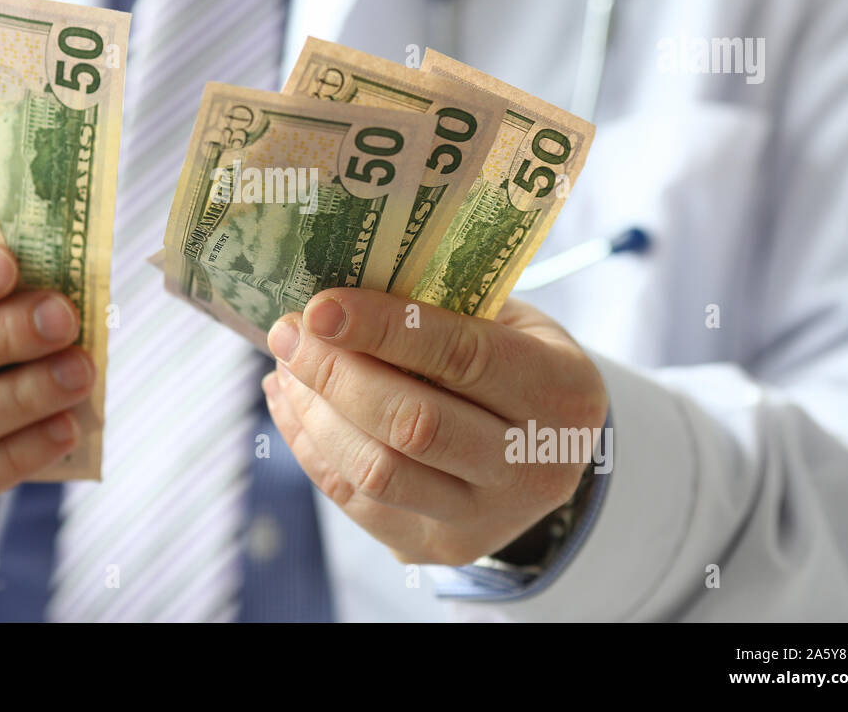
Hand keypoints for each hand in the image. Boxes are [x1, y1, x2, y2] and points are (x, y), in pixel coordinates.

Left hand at [264, 289, 606, 566]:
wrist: (548, 452)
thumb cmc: (517, 363)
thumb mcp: (510, 323)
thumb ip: (443, 310)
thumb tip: (335, 301)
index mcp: (560, 393)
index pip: (463, 357)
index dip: (384, 329)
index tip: (320, 307)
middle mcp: (530, 467)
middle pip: (414, 424)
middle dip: (335, 374)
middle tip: (288, 334)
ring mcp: (484, 519)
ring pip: (377, 472)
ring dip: (315, 413)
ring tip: (287, 366)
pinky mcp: (436, 546)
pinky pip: (354, 500)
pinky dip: (310, 446)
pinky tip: (291, 401)